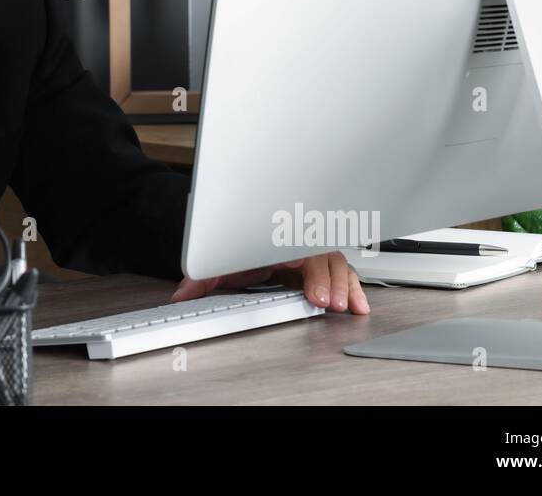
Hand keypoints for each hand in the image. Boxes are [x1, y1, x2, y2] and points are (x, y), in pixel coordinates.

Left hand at [171, 250, 369, 313]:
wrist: (234, 234)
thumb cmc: (232, 248)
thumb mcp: (216, 263)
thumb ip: (200, 279)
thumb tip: (182, 296)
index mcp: (275, 240)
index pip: (297, 250)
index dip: (307, 270)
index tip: (311, 289)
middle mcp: (296, 244)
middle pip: (322, 257)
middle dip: (329, 281)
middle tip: (328, 303)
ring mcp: (309, 255)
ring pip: (336, 264)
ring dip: (345, 285)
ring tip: (346, 306)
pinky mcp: (318, 268)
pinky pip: (342, 273)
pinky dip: (354, 288)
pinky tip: (359, 305)